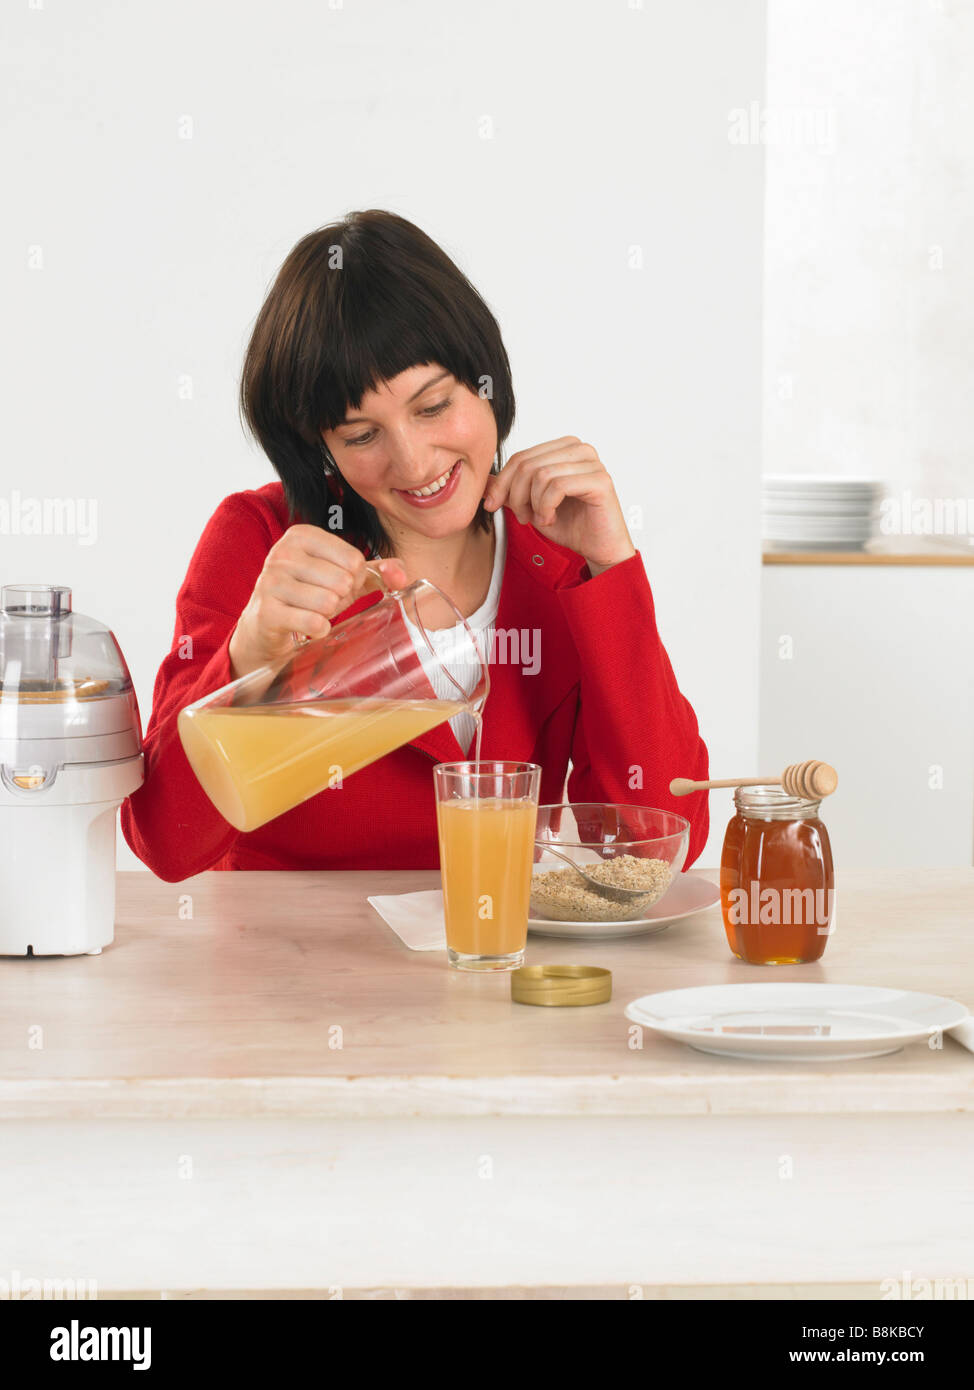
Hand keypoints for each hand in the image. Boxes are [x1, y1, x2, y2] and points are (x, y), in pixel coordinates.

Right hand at [229, 527, 406, 678]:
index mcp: (301, 535)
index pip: (355, 560)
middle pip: (343, 580)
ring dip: (328, 614)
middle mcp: (282, 552)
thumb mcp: (342, 577)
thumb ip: (377, 571)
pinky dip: (319, 630)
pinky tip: (307, 627)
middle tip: (324, 602)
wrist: (265, 626)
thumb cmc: (308, 596)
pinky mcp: (267, 612)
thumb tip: (402, 575)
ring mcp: (270, 581)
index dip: (355, 580)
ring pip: (329, 602)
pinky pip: (314, 623)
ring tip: (313, 612)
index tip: (336, 585)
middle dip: (342, 598)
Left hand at [482, 437, 635, 572]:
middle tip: (522, 517)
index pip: (521, 457)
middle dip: (515, 495)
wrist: (598, 548)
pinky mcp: (600, 480)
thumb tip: (483, 479)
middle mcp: (579, 449)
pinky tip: (550, 518)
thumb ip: (510, 490)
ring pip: (540, 474)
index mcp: (563, 448)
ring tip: (540, 519)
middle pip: (527, 464)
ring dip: (532, 504)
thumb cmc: (570, 525)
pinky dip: (546, 507)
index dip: (501, 482)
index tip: (492, 505)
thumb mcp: (531, 505)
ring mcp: (592, 462)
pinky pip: (557, 486)